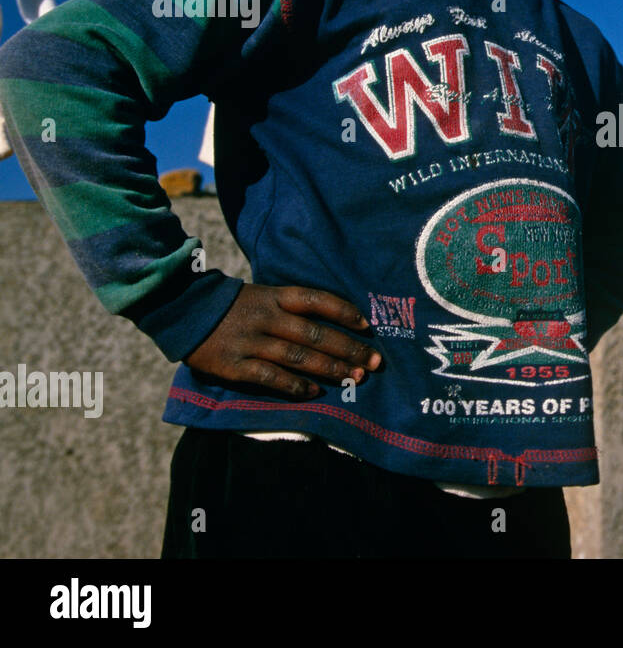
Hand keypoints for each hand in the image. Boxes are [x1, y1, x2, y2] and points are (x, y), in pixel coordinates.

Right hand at [184, 284, 379, 398]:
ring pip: (299, 357)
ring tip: (355, 378)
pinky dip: (295, 386)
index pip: (317, 300)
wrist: (183, 310)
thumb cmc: (233, 306)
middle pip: (315, 333)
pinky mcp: (235, 366)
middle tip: (374, 362)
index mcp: (275, 296)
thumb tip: (332, 323)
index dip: (344, 312)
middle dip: (349, 349)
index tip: (367, 326)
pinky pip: (271, 377)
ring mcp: (251, 342)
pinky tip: (315, 393)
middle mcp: (267, 317)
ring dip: (330, 369)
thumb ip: (291, 307)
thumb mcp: (262, 295)